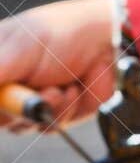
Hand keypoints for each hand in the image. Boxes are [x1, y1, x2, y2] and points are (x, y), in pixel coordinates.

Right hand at [0, 0, 114, 129]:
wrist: (108, 43)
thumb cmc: (61, 34)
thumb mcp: (18, 49)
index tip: (10, 96)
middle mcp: (9, 85)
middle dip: (20, 106)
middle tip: (42, 88)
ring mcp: (31, 101)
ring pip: (21, 126)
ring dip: (46, 107)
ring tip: (61, 85)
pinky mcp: (56, 114)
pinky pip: (49, 127)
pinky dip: (63, 111)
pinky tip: (73, 89)